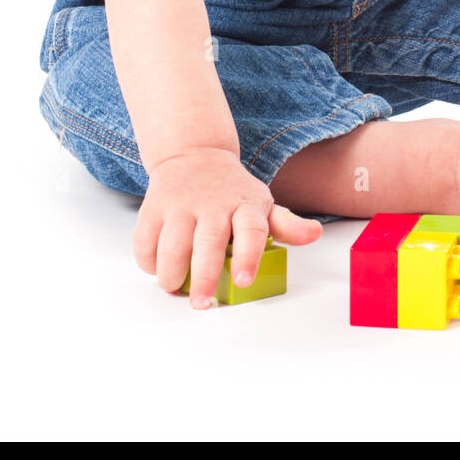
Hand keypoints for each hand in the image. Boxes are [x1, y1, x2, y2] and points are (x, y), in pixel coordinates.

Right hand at [133, 147, 321, 308]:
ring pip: (171, 245)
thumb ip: (286, 225)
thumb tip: (314, 234)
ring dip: (171, 274)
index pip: (251, 230)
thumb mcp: (262, 204)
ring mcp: (180, 205)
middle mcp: (212, 204)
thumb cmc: (232, 191)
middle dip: (203, 276)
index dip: (247, 256)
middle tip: (202, 304)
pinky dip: (149, 263)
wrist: (194, 155)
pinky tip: (159, 268)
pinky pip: (145, 242)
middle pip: (207, 242)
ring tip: (176, 287)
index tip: (243, 281)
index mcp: (244, 205)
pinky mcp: (153, 208)